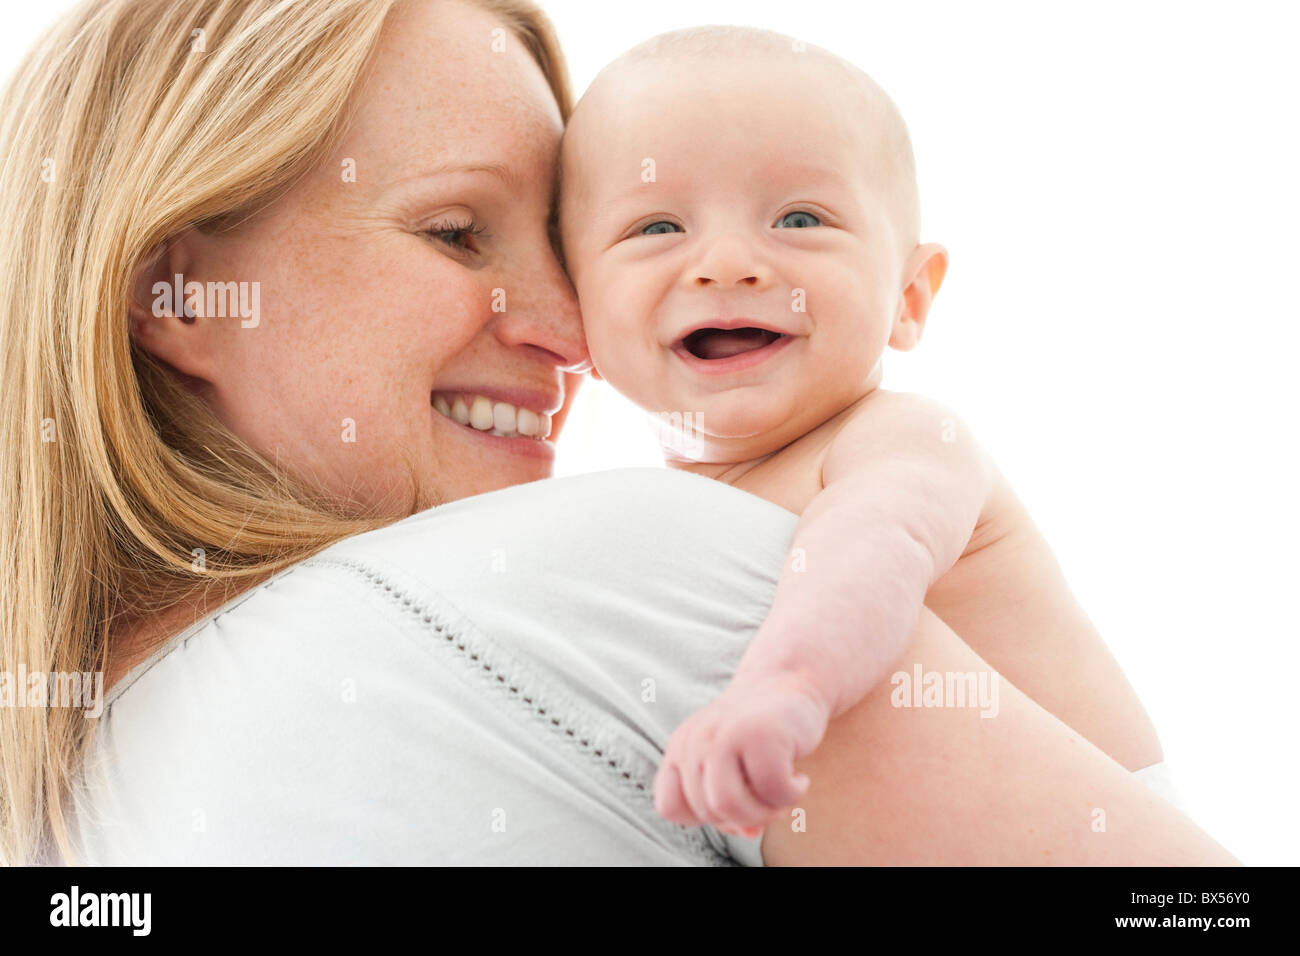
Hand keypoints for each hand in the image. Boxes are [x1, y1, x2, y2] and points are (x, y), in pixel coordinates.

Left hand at [653, 670, 830, 832]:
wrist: (790, 679)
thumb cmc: (759, 730)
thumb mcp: (730, 763)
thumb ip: (727, 799)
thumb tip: (747, 832)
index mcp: (681, 748)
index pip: (669, 806)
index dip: (703, 817)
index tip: (735, 804)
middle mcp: (696, 740)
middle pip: (708, 812)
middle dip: (745, 816)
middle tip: (770, 797)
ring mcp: (726, 735)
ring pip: (730, 807)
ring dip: (765, 813)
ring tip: (782, 794)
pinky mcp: (760, 734)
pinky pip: (773, 792)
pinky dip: (792, 795)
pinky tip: (800, 778)